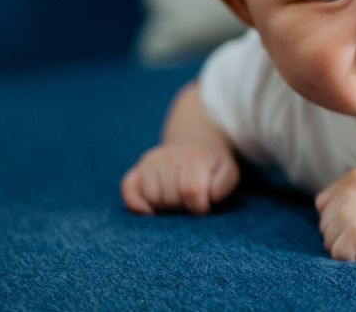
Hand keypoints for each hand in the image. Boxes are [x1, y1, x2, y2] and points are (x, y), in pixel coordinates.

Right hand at [120, 143, 239, 215]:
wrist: (197, 146)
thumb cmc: (213, 168)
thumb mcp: (228, 174)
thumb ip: (221, 186)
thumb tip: (205, 197)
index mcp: (194, 158)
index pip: (191, 190)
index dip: (198, 206)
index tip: (203, 207)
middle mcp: (169, 156)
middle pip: (169, 198)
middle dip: (181, 207)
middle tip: (189, 202)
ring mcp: (151, 162)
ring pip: (149, 196)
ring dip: (163, 206)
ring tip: (176, 200)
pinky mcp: (137, 169)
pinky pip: (128, 188)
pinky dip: (136, 203)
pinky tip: (149, 211)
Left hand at [315, 168, 355, 260]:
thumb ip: (347, 195)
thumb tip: (323, 214)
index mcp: (349, 180)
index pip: (323, 204)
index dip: (336, 218)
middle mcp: (344, 195)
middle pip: (325, 226)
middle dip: (342, 234)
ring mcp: (347, 215)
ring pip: (329, 242)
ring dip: (347, 246)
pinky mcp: (353, 236)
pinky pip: (339, 255)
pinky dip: (353, 257)